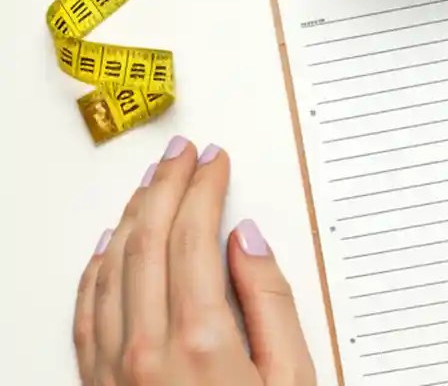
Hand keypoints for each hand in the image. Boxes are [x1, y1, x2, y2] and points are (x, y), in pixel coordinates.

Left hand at [73, 137, 315, 385]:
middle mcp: (149, 350)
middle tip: (181, 155)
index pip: (193, 238)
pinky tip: (109, 244)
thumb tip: (249, 242)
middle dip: (166, 187)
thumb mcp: (291, 378)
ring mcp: (115, 368)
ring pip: (112, 269)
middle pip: (147, 243)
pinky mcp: (98, 384)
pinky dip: (97, 267)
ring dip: (132, 216)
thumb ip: (271, 306)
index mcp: (203, 340)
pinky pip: (86, 312)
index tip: (213, 163)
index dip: (203, 189)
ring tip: (150, 184)